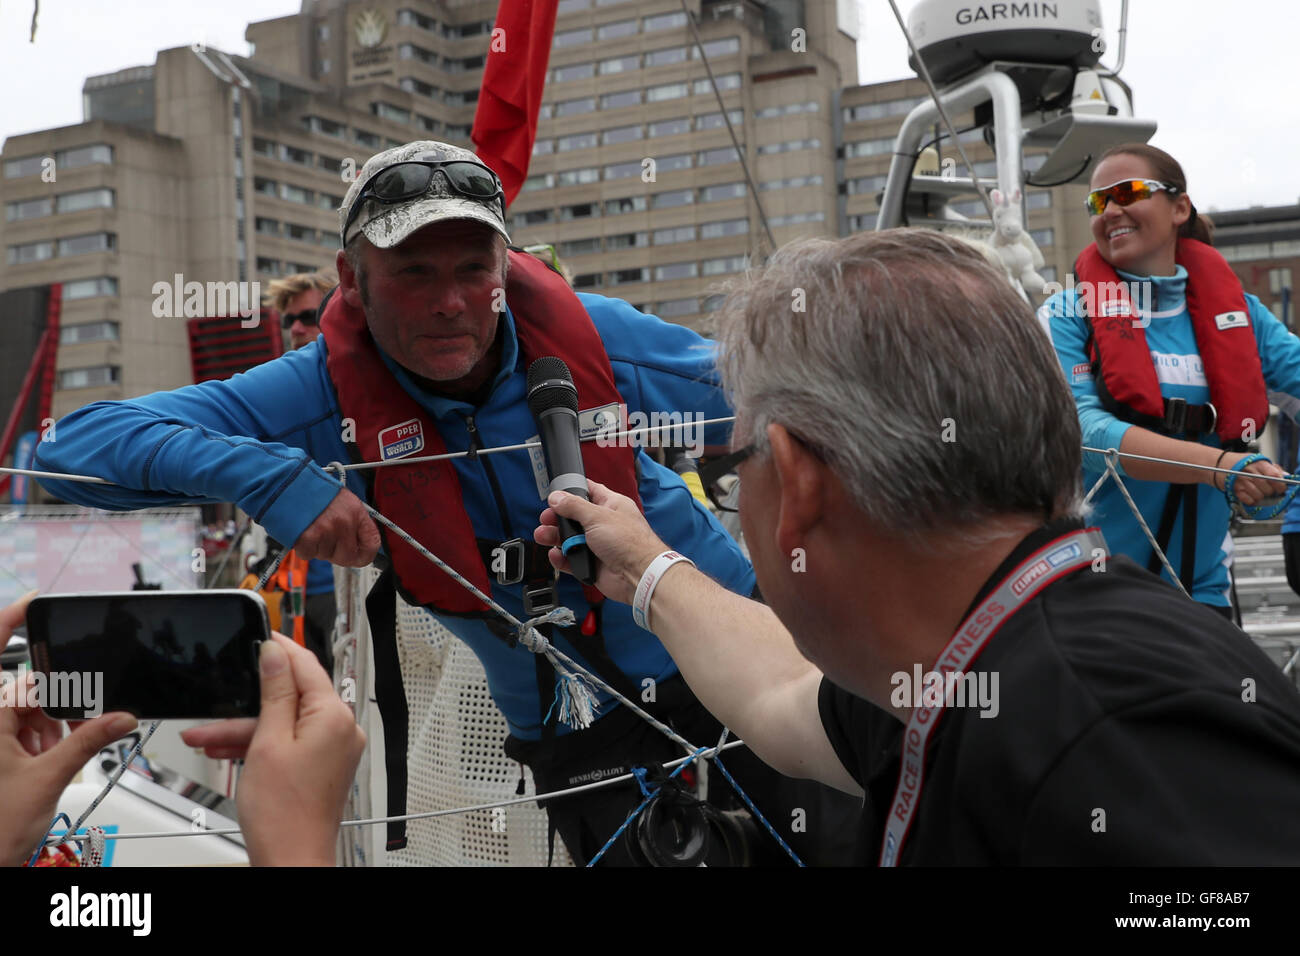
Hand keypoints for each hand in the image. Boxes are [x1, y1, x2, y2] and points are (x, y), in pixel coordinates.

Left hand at [0, 594, 136, 865]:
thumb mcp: (48, 778)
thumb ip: (89, 740)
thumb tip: (122, 715)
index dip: (11, 620)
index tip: (35, 601)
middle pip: (20, 686)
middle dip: (52, 699)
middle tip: (72, 722)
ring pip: (20, 709)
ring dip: (46, 723)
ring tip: (57, 751)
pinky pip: (15, 729)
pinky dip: (38, 737)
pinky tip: (48, 756)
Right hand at [236, 633, 365, 865]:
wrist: (291, 859)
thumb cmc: (282, 813)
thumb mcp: (267, 741)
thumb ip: (274, 692)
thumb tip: (276, 653)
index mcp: (334, 715)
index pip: (307, 665)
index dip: (280, 649)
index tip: (260, 636)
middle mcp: (342, 729)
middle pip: (292, 697)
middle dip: (248, 703)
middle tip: (213, 707)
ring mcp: (335, 748)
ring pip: (286, 722)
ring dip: (246, 728)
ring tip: (203, 737)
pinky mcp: (324, 765)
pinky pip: (291, 742)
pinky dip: (262, 744)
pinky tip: (227, 750)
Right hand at [293, 488, 380, 566]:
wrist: (285, 482)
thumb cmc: (313, 491)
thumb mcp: (342, 500)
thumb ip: (353, 522)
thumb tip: (357, 546)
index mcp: (356, 511)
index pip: (372, 544)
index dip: (364, 555)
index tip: (357, 555)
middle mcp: (344, 521)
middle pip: (347, 557)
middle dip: (336, 553)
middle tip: (325, 539)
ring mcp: (326, 530)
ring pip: (326, 556)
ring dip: (317, 547)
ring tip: (311, 527)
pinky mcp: (308, 537)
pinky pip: (308, 555)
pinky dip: (303, 547)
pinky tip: (301, 531)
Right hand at [534, 480, 668, 604]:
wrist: (638, 575)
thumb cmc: (630, 543)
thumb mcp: (598, 516)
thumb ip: (574, 506)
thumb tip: (557, 497)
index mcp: (610, 505)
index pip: (589, 491)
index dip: (571, 492)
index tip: (555, 495)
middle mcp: (603, 524)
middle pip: (573, 517)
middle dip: (557, 518)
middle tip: (546, 519)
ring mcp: (597, 545)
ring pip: (569, 539)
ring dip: (554, 537)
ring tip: (543, 536)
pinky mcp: (592, 563)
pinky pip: (570, 559)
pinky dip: (561, 558)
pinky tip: (556, 555)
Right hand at [1215, 454, 1289, 505]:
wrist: (1218, 464)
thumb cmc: (1240, 463)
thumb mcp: (1256, 460)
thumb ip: (1271, 468)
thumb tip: (1284, 477)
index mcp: (1258, 463)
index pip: (1274, 475)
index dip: (1280, 484)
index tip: (1281, 488)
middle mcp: (1250, 472)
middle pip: (1267, 488)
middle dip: (1269, 492)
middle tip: (1267, 489)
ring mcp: (1241, 481)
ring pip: (1259, 496)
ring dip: (1260, 496)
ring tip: (1257, 491)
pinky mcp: (1234, 490)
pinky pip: (1249, 500)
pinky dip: (1251, 500)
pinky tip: (1249, 495)